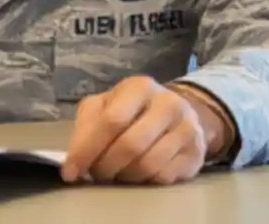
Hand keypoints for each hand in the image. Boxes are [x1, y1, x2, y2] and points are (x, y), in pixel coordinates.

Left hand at [62, 75, 227, 185]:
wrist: (174, 113)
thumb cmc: (130, 110)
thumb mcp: (104, 106)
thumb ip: (87, 125)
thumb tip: (73, 158)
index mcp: (139, 87)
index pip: (111, 121)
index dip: (87, 149)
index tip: (70, 171)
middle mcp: (168, 104)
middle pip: (130, 145)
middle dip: (105, 166)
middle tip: (94, 174)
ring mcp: (187, 129)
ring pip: (148, 165)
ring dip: (124, 176)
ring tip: (114, 173)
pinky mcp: (197, 154)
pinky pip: (164, 177)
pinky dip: (143, 181)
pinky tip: (136, 174)